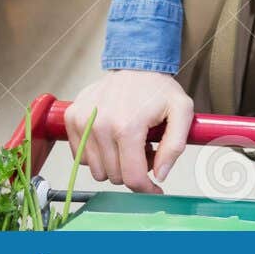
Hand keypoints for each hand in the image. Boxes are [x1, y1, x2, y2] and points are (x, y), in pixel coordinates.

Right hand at [65, 70, 192, 193]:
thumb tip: (160, 175)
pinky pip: (81, 156)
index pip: (131, 176)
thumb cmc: (158, 89)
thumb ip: (175, 145)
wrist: (135, 64)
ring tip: (129, 142)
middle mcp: (100, 126)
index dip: (145, 189)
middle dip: (133, 170)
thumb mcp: (182, 111)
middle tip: (145, 150)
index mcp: (128, 126)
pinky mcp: (72, 119)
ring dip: (114, 163)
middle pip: (114, 176)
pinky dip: (97, 154)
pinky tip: (111, 137)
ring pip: (96, 170)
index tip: (154, 189)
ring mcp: (83, 122)